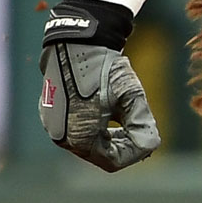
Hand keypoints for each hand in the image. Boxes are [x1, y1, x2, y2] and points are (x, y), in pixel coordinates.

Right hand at [38, 0, 160, 171]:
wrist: (77, 41)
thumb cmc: (105, 68)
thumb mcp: (131, 95)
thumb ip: (142, 124)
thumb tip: (150, 146)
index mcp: (79, 135)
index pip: (113, 161)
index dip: (135, 153)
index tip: (148, 137)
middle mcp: (61, 135)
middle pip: (101, 154)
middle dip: (124, 145)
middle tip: (143, 128)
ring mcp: (54, 124)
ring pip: (90, 143)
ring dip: (112, 136)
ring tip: (128, 117)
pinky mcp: (52, 113)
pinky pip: (79, 130)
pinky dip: (97, 127)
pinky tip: (111, 111)